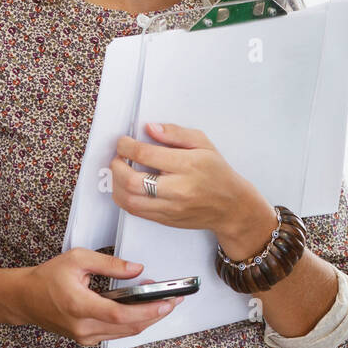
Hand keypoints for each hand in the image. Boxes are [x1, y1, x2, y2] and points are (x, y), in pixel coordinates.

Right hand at [16, 248, 182, 346]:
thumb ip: (111, 264)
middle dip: (155, 314)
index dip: (148, 311)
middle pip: (128, 327)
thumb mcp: (78, 258)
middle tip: (173, 299)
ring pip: (124, 333)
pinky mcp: (85, 338)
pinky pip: (115, 333)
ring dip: (146, 318)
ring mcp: (84, 335)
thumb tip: (137, 269)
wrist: (25, 298)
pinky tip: (140, 308)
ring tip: (160, 301)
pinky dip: (131, 322)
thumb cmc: (47, 278)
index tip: (167, 302)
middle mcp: (82, 326)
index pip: (121, 315)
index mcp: (79, 305)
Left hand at [112, 123, 270, 242]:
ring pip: (130, 200)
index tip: (124, 142)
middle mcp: (178, 189)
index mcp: (188, 165)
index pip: (146, 154)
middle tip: (118, 157)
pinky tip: (127, 187)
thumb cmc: (217, 172)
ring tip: (120, 172)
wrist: (230, 206)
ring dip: (116, 185)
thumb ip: (176, 133)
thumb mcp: (204, 143)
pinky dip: (124, 198)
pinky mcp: (166, 220)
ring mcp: (171, 207)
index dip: (127, 146)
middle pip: (132, 181)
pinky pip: (136, 211)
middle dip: (117, 167)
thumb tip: (150, 128)